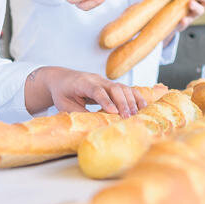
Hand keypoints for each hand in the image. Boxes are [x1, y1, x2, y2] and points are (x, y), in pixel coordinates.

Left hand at [24, 66, 146, 117]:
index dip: (105, 100)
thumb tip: (93, 125)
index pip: (96, 90)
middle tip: (127, 117)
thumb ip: (79, 113)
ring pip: (122, 87)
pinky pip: (126, 89)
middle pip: (113, 88)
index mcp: (82, 83)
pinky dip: (135, 97)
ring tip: (136, 115)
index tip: (113, 112)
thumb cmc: (62, 92)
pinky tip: (143, 106)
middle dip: (122, 102)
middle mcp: (96, 79)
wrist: (61, 78)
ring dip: (131, 101)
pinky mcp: (110, 85)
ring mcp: (104, 81)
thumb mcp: (64, 105)